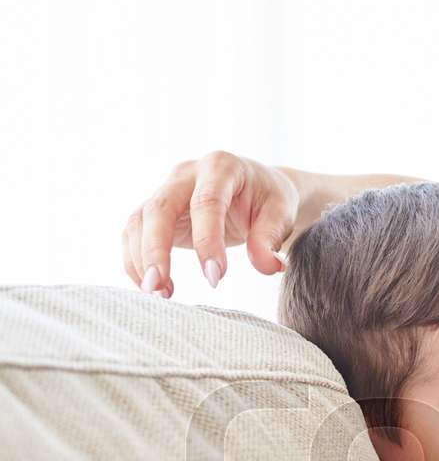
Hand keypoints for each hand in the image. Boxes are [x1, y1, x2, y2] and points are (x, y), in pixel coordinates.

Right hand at [122, 151, 300, 296]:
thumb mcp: (281, 213)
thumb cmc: (269, 199)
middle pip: (159, 209)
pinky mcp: (156, 210)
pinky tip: (153, 286)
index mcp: (220, 167)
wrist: (258, 189)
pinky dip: (136, 260)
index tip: (216, 278)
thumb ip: (271, 238)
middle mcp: (186, 174)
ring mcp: (166, 190)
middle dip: (155, 250)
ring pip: (139, 221)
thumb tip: (266, 267)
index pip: (207, 202)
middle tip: (159, 287)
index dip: (207, 241)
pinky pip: (135, 233)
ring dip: (141, 259)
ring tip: (157, 293)